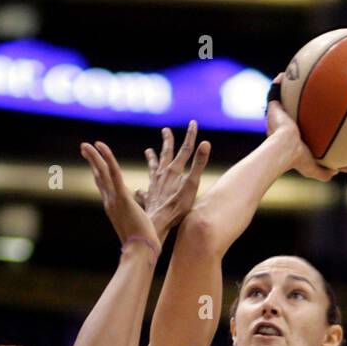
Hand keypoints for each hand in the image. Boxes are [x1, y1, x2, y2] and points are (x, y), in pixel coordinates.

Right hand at [81, 140, 161, 256]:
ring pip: (101, 172)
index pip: (104, 186)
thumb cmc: (142, 245)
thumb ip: (135, 218)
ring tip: (86, 144)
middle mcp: (110, 202)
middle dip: (92, 161)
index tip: (95, 162)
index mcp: (114, 208)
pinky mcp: (122, 197)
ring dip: (94, 156)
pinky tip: (100, 145)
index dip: (99, 173)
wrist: (140, 253)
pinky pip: (113, 173)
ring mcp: (114, 199)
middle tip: (84, 147)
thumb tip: (138, 217)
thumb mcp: (136, 227)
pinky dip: (106, 158)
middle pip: (98, 177)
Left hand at [139, 121, 210, 242]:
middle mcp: (162, 175)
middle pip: (165, 154)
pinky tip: (140, 190)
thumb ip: (198, 164)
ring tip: (148, 151)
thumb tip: (206, 143)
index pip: (185, 149)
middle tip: (165, 130)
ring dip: (151, 158)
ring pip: (152, 168)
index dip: (190, 135)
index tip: (193, 122)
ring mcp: (154, 186)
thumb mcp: (192, 185)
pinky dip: (143, 189)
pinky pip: (144, 190)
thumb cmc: (177, 207)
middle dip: (167, 141)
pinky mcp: (149, 198)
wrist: (158, 222)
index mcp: (174, 170)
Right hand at [266, 74, 335, 181]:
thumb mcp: (313, 168)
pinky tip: (288, 71)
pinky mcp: (273, 107)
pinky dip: (280, 80)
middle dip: (295, 100)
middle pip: (289, 108)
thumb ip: (324, 172)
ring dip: (287, 87)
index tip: (313, 113)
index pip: (296, 124)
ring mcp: (277, 114)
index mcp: (289, 135)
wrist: (284, 148)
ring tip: (296, 74)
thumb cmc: (297, 159)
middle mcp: (281, 124)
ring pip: (281, 97)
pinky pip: (275, 89)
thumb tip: (337, 171)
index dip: (303, 118)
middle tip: (307, 92)